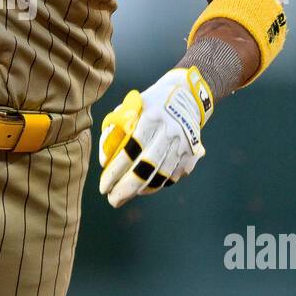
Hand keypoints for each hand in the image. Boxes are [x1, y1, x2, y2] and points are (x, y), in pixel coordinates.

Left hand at [98, 65, 212, 207]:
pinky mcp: (191, 154)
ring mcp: (183, 144)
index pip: (129, 151)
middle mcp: (169, 132)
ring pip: (160, 176)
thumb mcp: (129, 107)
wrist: (188, 94)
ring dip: (140, 190)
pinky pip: (172, 177)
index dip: (114, 172)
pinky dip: (156, 186)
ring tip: (124, 195)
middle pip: (145, 167)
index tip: (103, 186)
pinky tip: (142, 189)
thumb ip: (114, 131)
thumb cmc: (150, 103)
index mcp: (151, 118)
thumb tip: (104, 161)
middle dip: (126, 188)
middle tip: (112, 200)